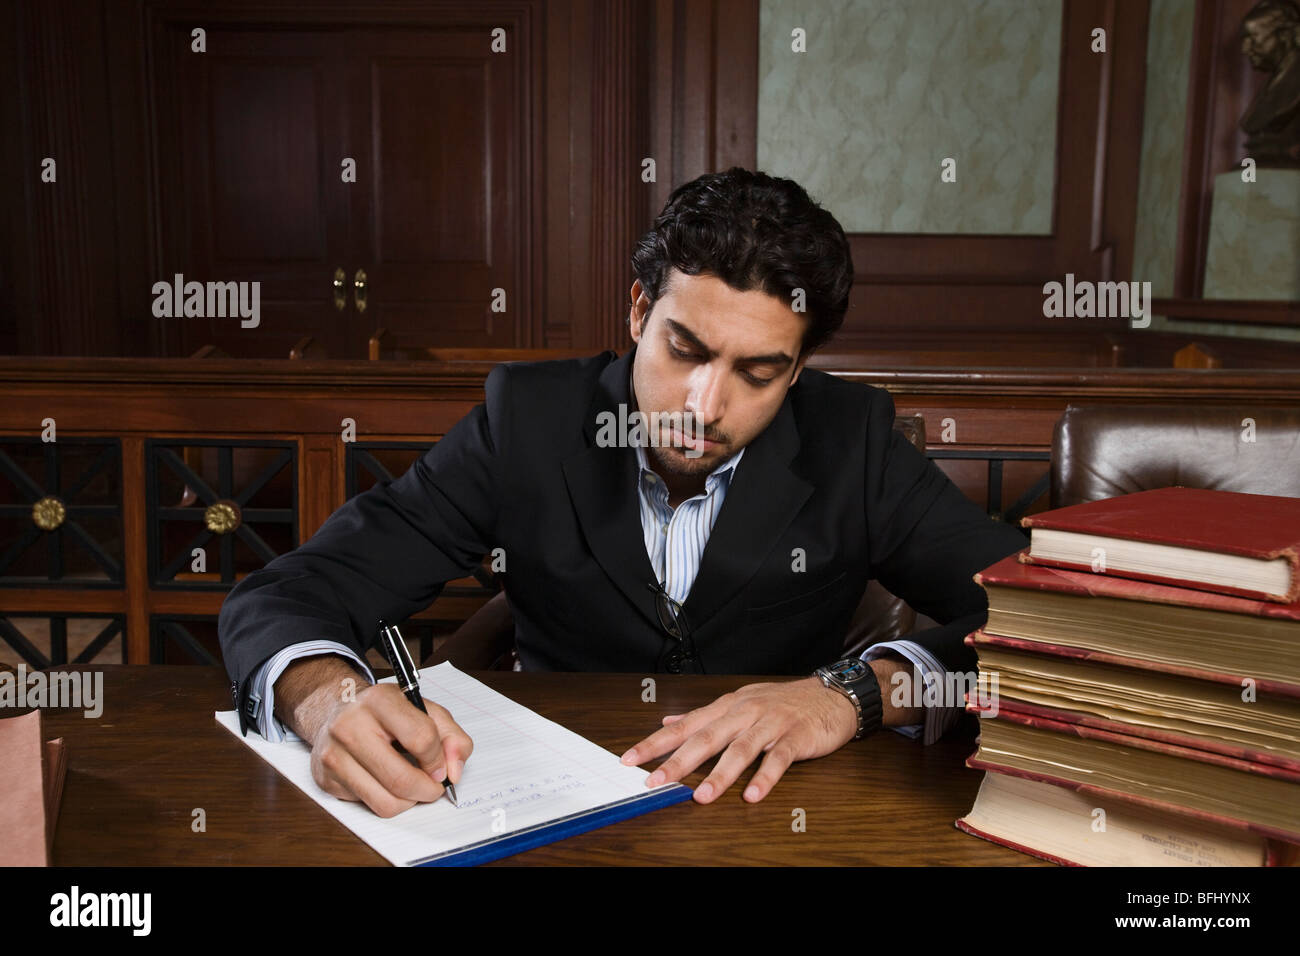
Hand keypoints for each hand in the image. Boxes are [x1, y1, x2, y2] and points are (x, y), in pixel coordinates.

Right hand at [309, 683, 473, 817]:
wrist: (335, 711)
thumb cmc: (384, 711)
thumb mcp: (423, 709)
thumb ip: (451, 736)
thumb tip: (455, 772)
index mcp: (379, 700)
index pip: (421, 738)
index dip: (439, 759)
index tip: (441, 766)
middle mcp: (350, 725)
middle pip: (401, 779)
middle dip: (428, 790)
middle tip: (434, 787)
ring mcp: (334, 754)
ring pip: (385, 802)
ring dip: (409, 801)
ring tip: (412, 786)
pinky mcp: (326, 779)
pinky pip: (368, 806)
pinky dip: (385, 800)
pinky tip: (385, 781)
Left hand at [619, 676, 857, 803]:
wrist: (831, 695)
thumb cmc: (782, 702)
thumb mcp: (739, 702)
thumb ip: (705, 716)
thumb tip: (669, 720)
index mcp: (727, 707)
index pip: (684, 726)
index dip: (656, 743)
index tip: (630, 759)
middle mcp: (744, 713)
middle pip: (706, 738)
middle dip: (679, 761)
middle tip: (656, 781)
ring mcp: (770, 724)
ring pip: (740, 750)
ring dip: (719, 774)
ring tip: (701, 796)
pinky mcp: (796, 737)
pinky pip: (779, 758)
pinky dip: (766, 777)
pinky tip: (753, 795)